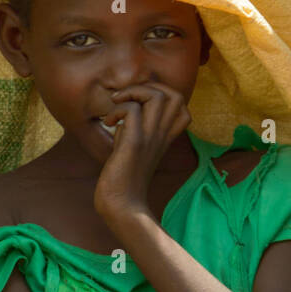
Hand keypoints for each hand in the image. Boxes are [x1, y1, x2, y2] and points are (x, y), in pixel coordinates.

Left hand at [93, 83, 190, 222]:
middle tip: (127, 100)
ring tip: (117, 106)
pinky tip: (108, 123)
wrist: (122, 205)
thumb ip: (135, 130)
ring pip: (157, 95)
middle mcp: (161, 136)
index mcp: (164, 138)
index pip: (182, 106)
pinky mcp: (135, 143)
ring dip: (132, 92)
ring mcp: (150, 138)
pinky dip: (117, 110)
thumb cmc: (123, 181)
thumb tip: (125, 111)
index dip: (161, 94)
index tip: (139, 104)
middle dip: (148, 86)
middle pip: (174, 94)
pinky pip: (132, 110)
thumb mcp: (134, 150)